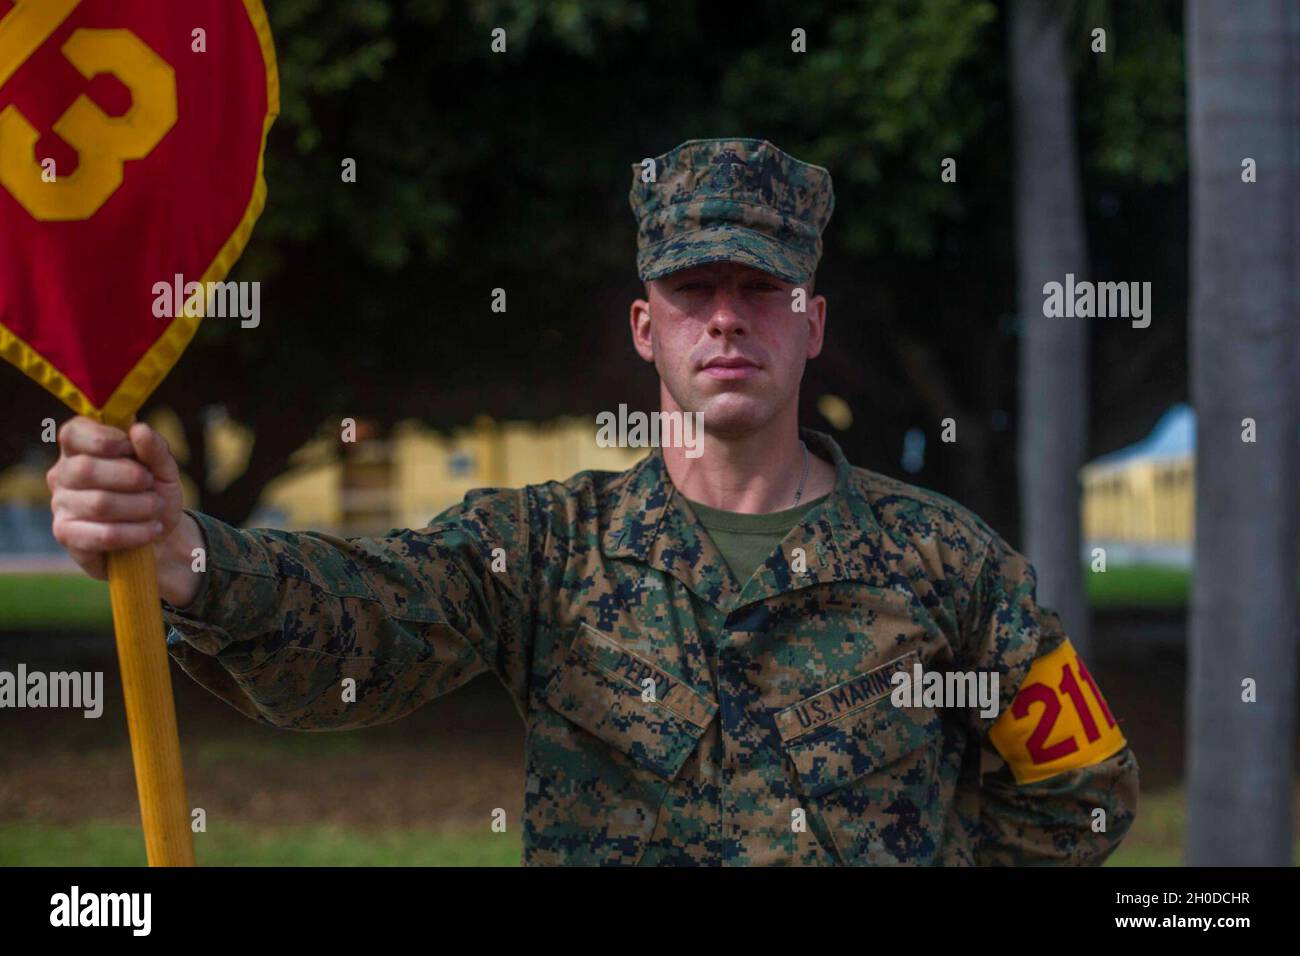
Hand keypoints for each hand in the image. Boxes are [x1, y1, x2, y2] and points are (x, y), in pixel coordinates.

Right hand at [47, 417, 193, 598]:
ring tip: (156, 508)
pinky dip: (136, 533)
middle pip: (84, 469)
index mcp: (80, 448)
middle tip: (151, 484)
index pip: (74, 433)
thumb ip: (154, 448)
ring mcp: (61, 505)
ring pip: (99, 504)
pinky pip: (103, 535)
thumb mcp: (163, 467)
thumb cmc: (154, 492)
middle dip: (129, 477)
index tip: (131, 448)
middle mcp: (62, 474)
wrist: (158, 533)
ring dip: (140, 507)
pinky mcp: (68, 535)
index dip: (104, 439)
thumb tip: (139, 429)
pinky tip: (152, 530)